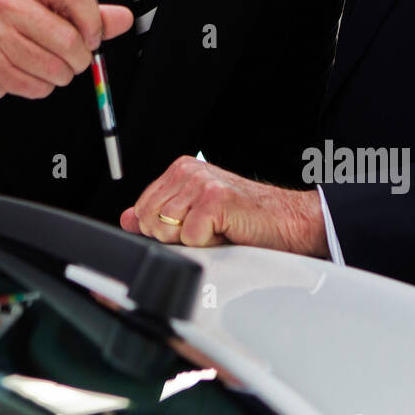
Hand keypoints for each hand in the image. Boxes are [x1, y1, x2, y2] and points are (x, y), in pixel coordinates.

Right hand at [0, 0, 132, 101]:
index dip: (93, 22)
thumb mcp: (46, 6)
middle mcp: (8, 2)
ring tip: (48, 66)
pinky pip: (35, 86)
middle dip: (79, 58)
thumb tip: (124, 19)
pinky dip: (40, 87)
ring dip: (60, 75)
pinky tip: (29, 74)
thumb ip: (88, 13)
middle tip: (73, 59)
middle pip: (68, 38)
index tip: (92, 37)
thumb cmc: (7, 23)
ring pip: (53, 68)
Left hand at [119, 157, 328, 256]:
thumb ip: (160, 214)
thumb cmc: (246, 222)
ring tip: (218, 230)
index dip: (162, 230)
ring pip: (167, 229)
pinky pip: (189, 237)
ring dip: (194, 241)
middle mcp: (188, 170)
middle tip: (207, 231)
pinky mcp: (215, 198)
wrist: (287, 223)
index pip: (141, 209)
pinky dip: (208, 244)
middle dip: (175, 237)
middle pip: (150, 221)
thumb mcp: (195, 216)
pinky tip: (227, 231)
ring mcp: (201, 182)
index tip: (191, 228)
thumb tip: (127, 219)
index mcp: (180, 170)